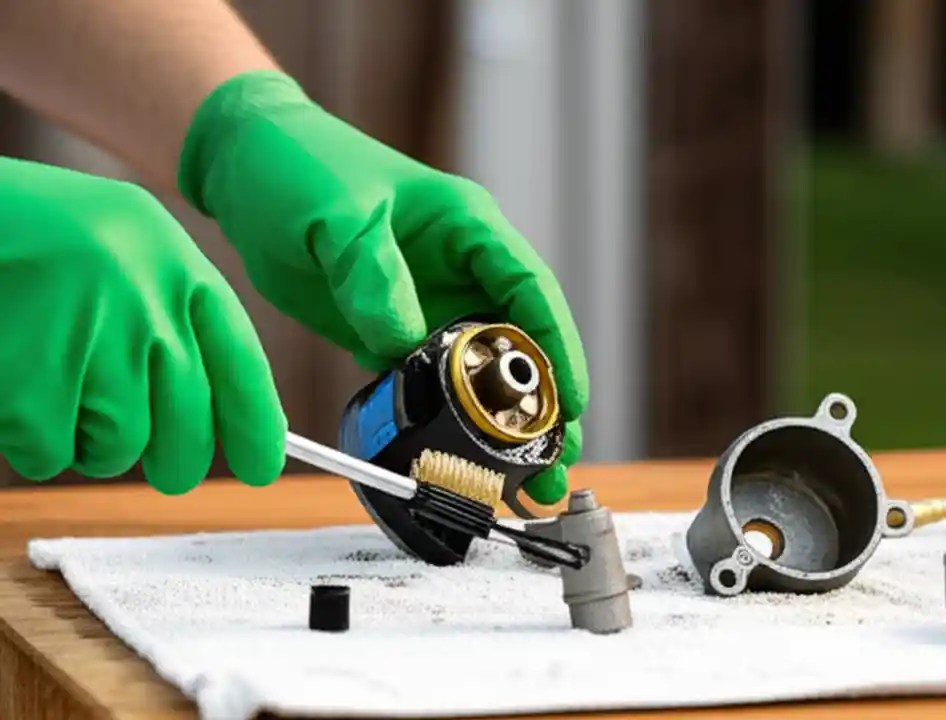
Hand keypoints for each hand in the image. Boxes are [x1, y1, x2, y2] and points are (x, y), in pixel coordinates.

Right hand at [0, 158, 285, 492]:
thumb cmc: (24, 232)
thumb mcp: (120, 248)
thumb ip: (168, 314)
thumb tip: (212, 413)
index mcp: (172, 263)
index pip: (240, 361)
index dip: (255, 424)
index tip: (261, 468)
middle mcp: (147, 298)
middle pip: (188, 425)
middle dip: (178, 462)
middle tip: (167, 471)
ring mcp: (93, 336)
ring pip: (118, 447)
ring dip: (87, 443)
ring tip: (53, 390)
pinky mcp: (34, 375)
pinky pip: (50, 452)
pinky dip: (30, 440)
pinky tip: (15, 390)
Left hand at [178, 71, 587, 503]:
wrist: (246, 170)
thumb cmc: (300, 169)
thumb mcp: (337, 216)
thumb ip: (372, 276)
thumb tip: (402, 343)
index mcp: (467, 229)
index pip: (530, 289)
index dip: (557, 345)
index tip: (571, 400)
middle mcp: (462, 270)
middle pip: (523, 343)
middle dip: (546, 406)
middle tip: (559, 464)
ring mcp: (433, 305)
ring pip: (486, 373)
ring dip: (507, 427)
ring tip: (530, 484)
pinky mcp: (397, 334)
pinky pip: (435, 384)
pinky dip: (453, 424)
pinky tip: (461, 461)